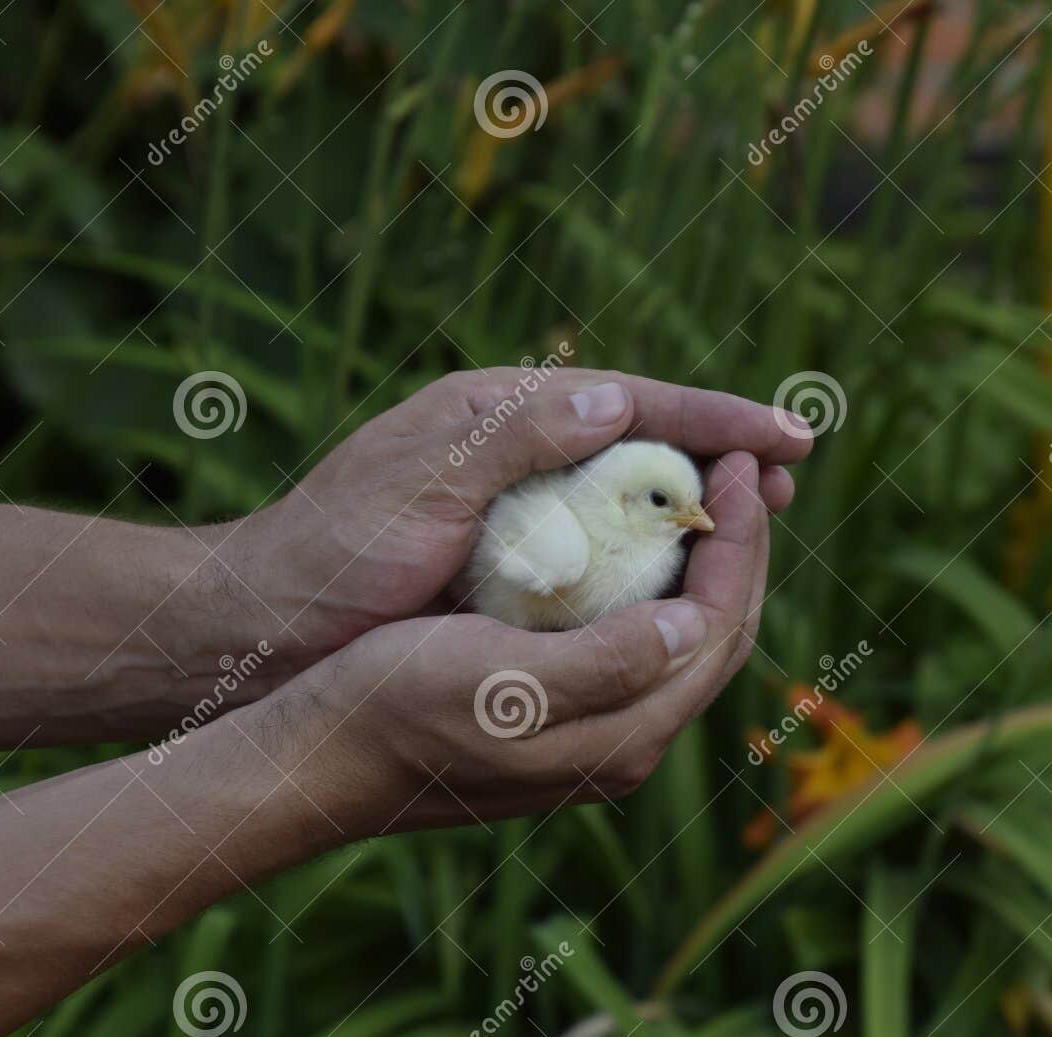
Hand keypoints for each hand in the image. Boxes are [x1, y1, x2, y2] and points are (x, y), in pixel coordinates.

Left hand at [222, 369, 809, 664]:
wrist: (262, 620)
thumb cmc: (328, 548)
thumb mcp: (415, 484)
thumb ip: (511, 439)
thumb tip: (622, 400)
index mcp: (502, 413)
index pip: (634, 403)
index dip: (717, 418)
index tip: (790, 435)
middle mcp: (520, 451)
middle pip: (644, 444)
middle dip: (720, 459)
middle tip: (788, 478)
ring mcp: (518, 508)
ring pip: (629, 500)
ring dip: (694, 512)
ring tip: (756, 525)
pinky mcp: (511, 563)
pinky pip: (600, 555)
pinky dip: (648, 563)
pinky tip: (682, 587)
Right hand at [256, 452, 771, 834]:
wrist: (318, 758)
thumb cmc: (394, 704)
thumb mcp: (501, 679)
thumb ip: (608, 662)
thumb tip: (694, 623)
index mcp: (622, 736)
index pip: (720, 627)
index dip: (741, 541)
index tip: (741, 464)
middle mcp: (625, 747)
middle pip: (719, 638)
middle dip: (739, 550)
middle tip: (740, 467)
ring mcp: (595, 739)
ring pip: (685, 643)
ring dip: (705, 568)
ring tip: (705, 494)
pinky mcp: (564, 724)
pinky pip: (643, 649)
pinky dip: (660, 588)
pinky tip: (642, 544)